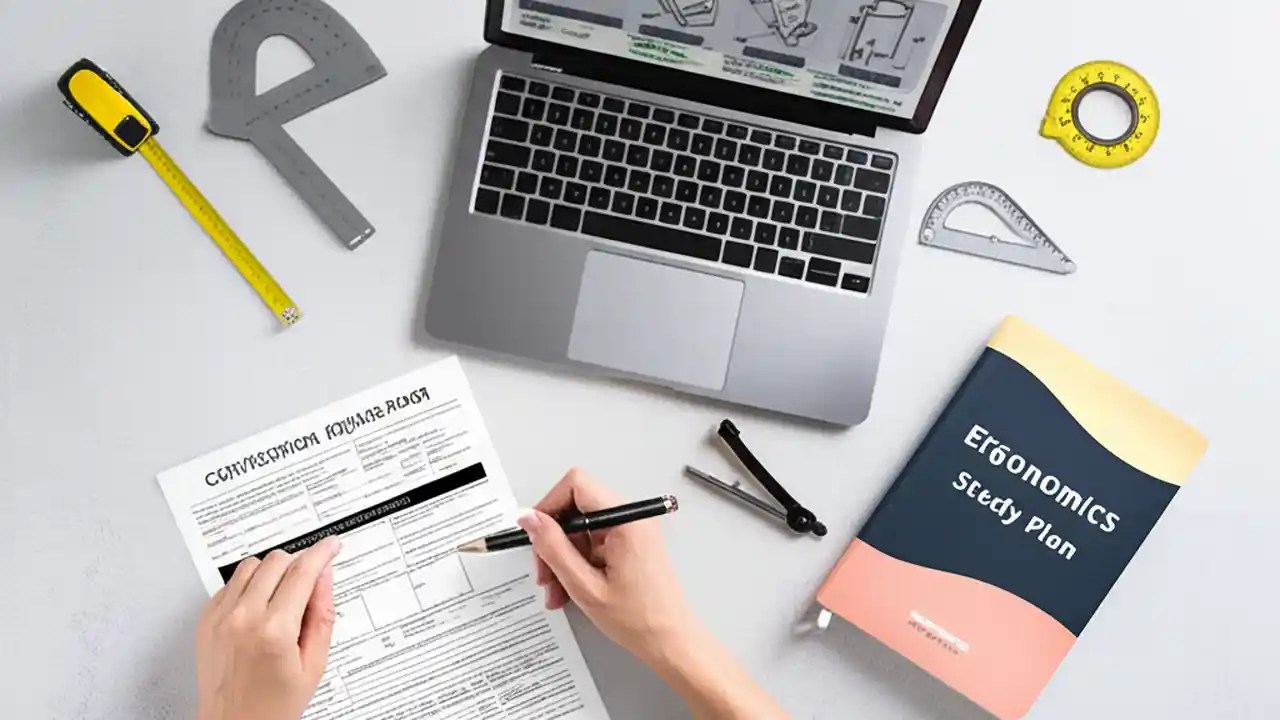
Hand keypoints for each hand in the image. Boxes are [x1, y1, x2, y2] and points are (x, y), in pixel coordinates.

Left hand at [195, 537, 341, 719]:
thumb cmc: (273, 705)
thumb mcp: (314, 663)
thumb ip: (322, 614)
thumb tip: (324, 577)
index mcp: (275, 630)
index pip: (303, 572)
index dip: (321, 553)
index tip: (330, 546)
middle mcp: (243, 619)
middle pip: (277, 561)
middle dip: (298, 564)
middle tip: (309, 580)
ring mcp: (220, 618)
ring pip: (251, 566)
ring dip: (272, 572)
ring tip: (283, 596)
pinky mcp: (206, 621)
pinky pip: (230, 584)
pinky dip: (249, 586)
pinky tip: (260, 607)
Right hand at [517, 469, 697, 664]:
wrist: (670, 641)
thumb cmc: (640, 619)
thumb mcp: (584, 586)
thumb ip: (553, 549)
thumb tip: (531, 520)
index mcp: (626, 521)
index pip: (577, 485)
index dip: (549, 506)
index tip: (535, 532)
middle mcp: (632, 519)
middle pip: (576, 509)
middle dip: (553, 541)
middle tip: (544, 572)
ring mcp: (631, 532)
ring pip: (580, 530)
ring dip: (562, 558)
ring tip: (556, 590)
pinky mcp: (628, 545)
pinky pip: (592, 545)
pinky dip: (576, 564)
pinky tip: (569, 589)